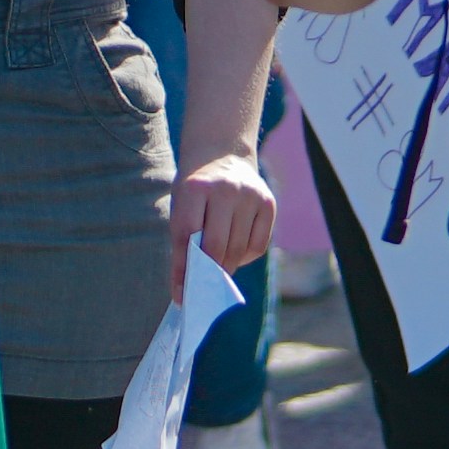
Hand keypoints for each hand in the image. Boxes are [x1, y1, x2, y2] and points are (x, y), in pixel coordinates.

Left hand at [172, 149, 276, 280]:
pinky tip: (235, 253)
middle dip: (208, 273)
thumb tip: (188, 287)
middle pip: (217, 246)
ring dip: (226, 267)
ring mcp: (250, 194)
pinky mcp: (268, 202)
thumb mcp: (181, 204)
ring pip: (239, 249)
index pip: (187, 237)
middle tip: (203, 289)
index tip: (180, 295)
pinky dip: (245, 257)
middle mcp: (225, 189)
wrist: (221, 153)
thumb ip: (185, 239)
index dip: (182, 269)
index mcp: (195, 188)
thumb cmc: (194, 188)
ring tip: (217, 272)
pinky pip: (258, 245)